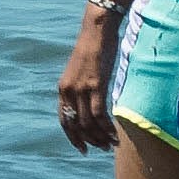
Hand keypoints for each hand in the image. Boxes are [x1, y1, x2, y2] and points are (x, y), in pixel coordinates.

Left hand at [56, 0, 123, 150]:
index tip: (83, 148)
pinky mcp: (96, 85)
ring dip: (100, 137)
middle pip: (76, 126)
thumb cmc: (93, 47)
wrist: (97, 29)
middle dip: (89, 141)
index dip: (73, 137)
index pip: (64, 121)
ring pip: (88, 124)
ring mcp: (82, 89)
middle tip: (102, 148)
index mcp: (63, 88)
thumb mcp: (81, 70)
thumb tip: (90, 105)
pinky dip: (106, 128)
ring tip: (111, 144)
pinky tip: (114, 134)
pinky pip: (99, 115)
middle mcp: (69, 91)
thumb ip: (81, 88)